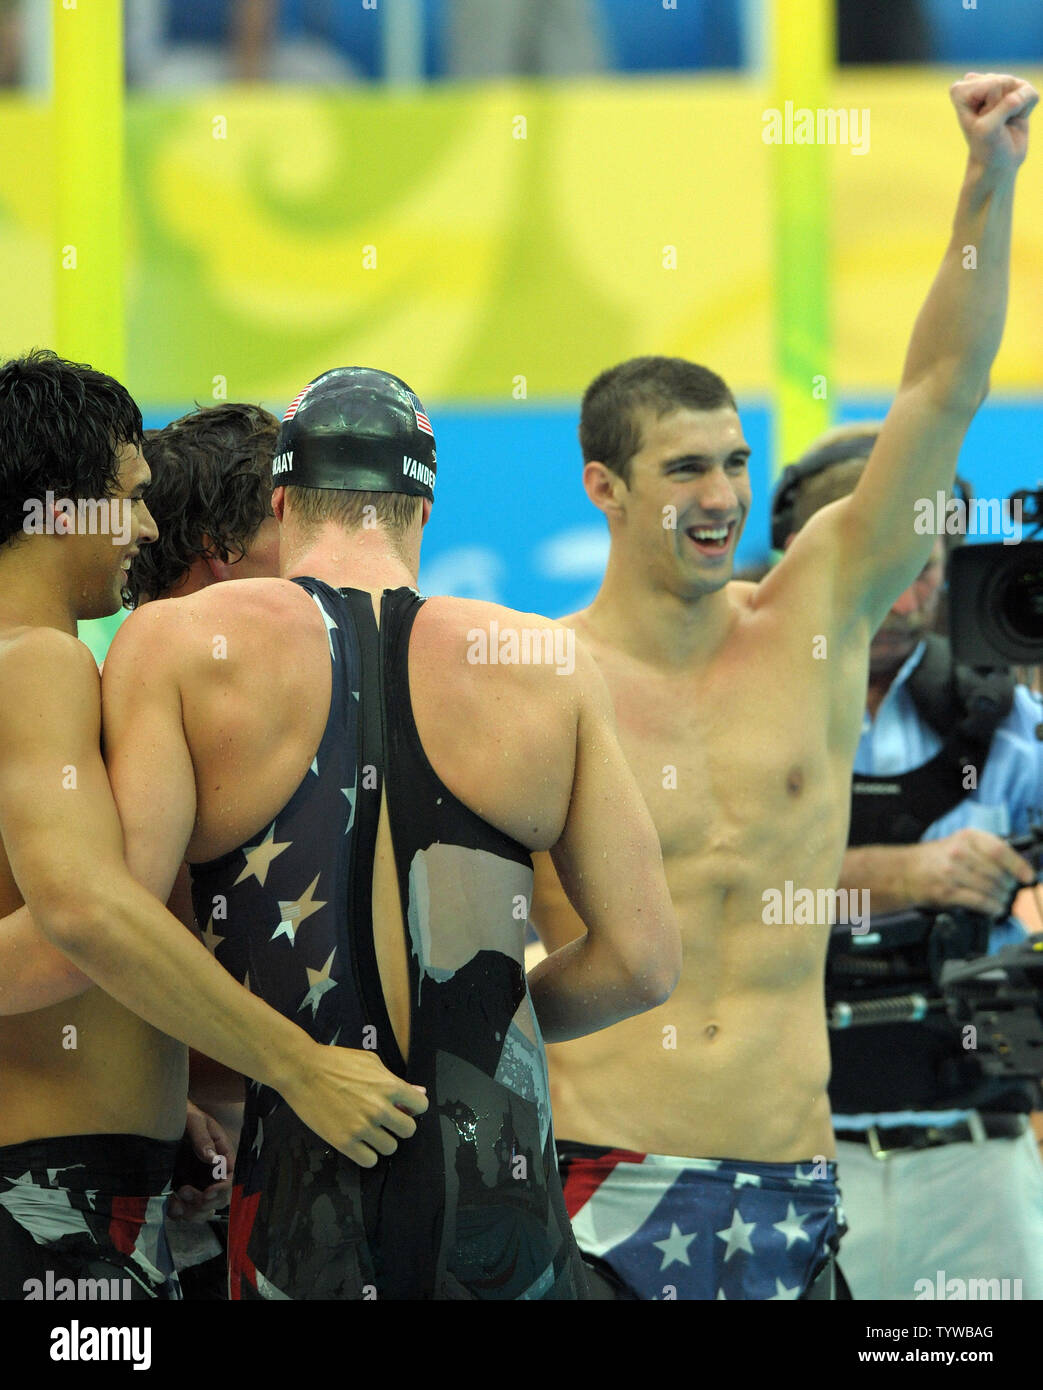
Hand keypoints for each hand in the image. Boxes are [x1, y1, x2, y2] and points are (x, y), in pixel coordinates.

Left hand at [168, 1100, 236, 1221]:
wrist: (165, 1118)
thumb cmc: (184, 1114)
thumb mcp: (194, 1121)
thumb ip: (203, 1138)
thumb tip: (213, 1160)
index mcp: (222, 1155)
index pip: (230, 1179)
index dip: (222, 1190)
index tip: (207, 1193)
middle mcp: (213, 1173)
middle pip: (219, 1200)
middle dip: (204, 1203)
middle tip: (184, 1191)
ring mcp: (198, 1183)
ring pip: (204, 1210)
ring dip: (192, 1212)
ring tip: (176, 1199)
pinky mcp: (182, 1190)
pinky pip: (185, 1210)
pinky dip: (179, 1213)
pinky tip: (170, 1204)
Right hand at [280, 1044, 427, 1167]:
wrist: (302, 1070)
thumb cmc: (335, 1062)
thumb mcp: (370, 1062)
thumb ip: (395, 1079)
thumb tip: (419, 1091)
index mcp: (389, 1086)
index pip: (420, 1106)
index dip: (413, 1107)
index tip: (404, 1108)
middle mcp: (379, 1108)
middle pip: (408, 1130)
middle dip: (399, 1125)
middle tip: (387, 1121)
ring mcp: (362, 1127)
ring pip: (390, 1148)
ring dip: (382, 1140)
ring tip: (370, 1131)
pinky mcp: (344, 1141)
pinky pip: (369, 1160)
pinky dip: (367, 1154)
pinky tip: (359, 1142)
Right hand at [907, 828, 1035, 918]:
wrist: (904, 872)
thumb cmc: (935, 859)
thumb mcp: (959, 844)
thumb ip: (984, 851)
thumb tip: (1015, 868)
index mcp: (966, 837)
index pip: (1000, 850)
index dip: (1018, 865)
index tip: (1028, 876)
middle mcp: (959, 853)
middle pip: (998, 873)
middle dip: (1009, 886)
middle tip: (1010, 891)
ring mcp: (952, 873)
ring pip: (990, 889)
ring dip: (1002, 899)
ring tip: (1003, 902)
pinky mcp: (947, 892)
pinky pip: (980, 902)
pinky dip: (991, 908)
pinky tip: (994, 909)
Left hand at [950, 72, 1037, 172]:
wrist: (998, 163)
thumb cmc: (986, 147)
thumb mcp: (989, 128)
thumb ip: (1006, 105)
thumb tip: (1026, 92)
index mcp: (960, 91)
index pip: (993, 85)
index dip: (991, 107)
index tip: (981, 124)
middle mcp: (977, 83)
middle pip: (1005, 82)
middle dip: (1003, 107)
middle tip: (993, 124)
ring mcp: (997, 85)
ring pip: (1020, 86)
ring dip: (1016, 108)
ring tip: (1003, 121)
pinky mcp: (1015, 91)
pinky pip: (1031, 92)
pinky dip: (1027, 109)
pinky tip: (1014, 118)